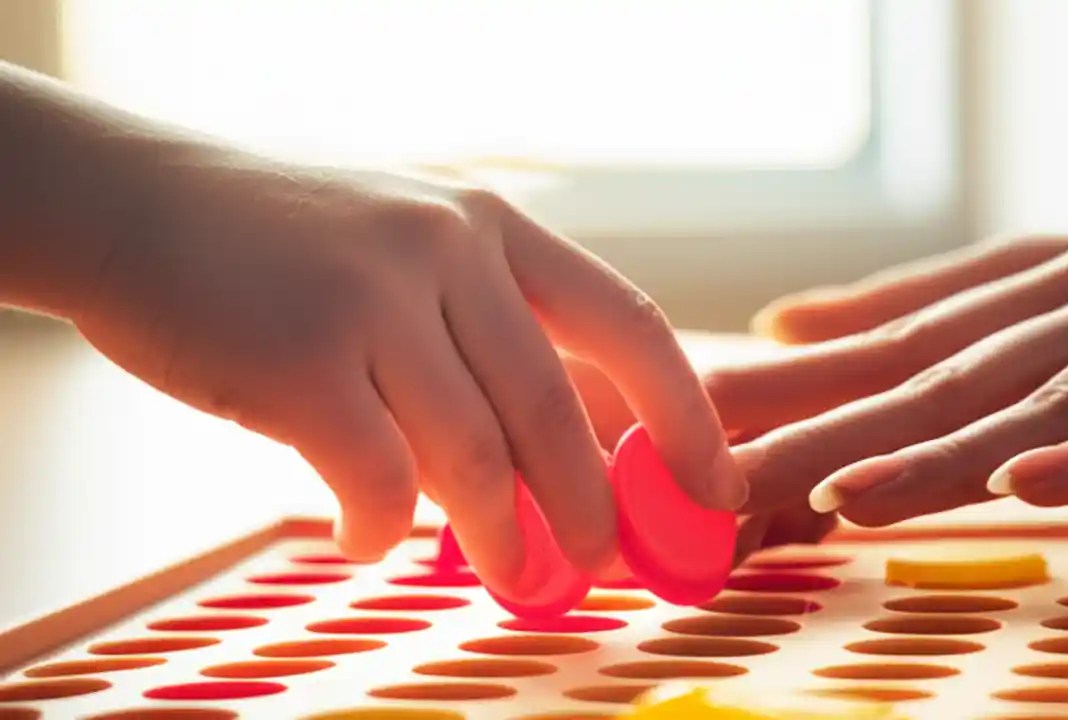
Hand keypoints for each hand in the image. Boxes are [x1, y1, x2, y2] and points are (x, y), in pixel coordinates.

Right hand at [69, 147, 743, 593]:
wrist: (136, 201)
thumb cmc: (283, 239)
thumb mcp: (407, 240)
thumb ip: (482, 323)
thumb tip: (556, 447)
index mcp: (491, 225)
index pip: (627, 321)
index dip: (682, 413)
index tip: (712, 482)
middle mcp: (446, 251)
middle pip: (554, 409)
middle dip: (587, 505)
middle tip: (598, 564)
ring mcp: (373, 304)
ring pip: (472, 457)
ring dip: (500, 537)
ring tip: (517, 579)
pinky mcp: (300, 362)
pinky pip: (373, 480)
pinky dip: (379, 527)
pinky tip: (368, 539)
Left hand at [708, 183, 1067, 528]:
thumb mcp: (1056, 272)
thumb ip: (933, 299)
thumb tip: (790, 321)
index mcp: (1037, 289)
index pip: (898, 342)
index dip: (796, 387)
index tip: (701, 420)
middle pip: (943, 377)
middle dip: (829, 431)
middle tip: (728, 477)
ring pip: (1045, 402)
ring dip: (943, 450)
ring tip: (846, 493)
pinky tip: (1034, 483)